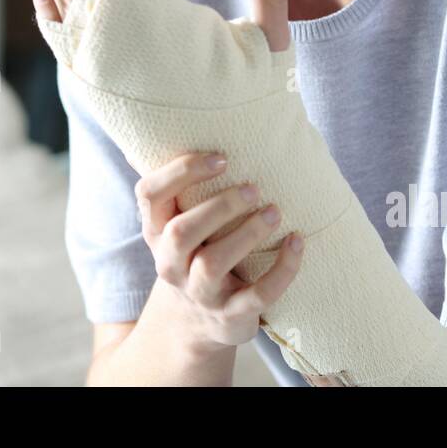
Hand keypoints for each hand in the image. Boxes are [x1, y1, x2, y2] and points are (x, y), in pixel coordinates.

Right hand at [136, 149, 304, 350]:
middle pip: (182, 232)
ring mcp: (199, 293)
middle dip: (220, 206)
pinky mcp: (231, 316)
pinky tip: (297, 243)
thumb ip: (175, 183)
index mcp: (155, 230)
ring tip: (275, 211)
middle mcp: (170, 263)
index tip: (222, 158)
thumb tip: (168, 125)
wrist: (197, 323)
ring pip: (213, 264)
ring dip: (247, 234)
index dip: (181, 172)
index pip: (149, 194)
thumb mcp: (176, 221)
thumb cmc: (195, 251)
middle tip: (255, 187)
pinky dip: (282, 269)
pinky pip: (257, 296)